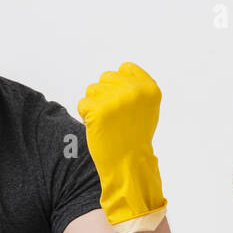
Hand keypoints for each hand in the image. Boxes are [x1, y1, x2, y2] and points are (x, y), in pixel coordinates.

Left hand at [77, 62, 166, 232]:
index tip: (121, 104)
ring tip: (106, 123)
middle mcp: (134, 90)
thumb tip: (117, 73)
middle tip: (113, 118)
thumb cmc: (135, 138)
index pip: (125, 68)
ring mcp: (116, 99)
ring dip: (94, 105)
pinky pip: (82, 104)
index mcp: (150, 88)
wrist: (129, 164)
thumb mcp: (147, 109)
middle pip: (106, 78)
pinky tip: (97, 128)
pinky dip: (85, 116)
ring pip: (92, 89)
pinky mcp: (98, 109)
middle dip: (105, 95)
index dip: (118, 84)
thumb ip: (136, 88)